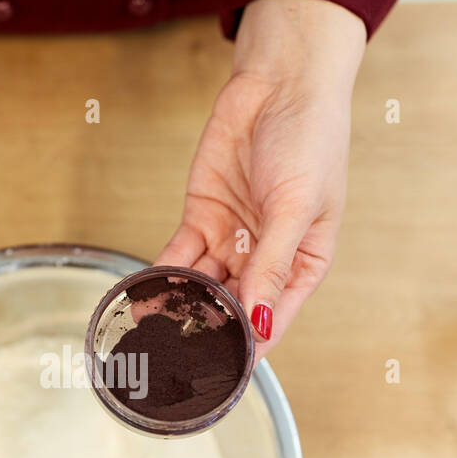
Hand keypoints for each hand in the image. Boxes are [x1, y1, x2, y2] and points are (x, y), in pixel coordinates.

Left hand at [156, 0, 364, 353]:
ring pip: (201, 285)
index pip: (274, 317)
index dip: (250, 347)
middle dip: (207, 330)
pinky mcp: (201, 217)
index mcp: (304, 262)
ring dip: (179, 307)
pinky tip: (146, 297)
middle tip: (178, 358)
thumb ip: (272, 267)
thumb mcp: (296, 208)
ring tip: (154, 335)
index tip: (225, 374)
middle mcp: (266, 257)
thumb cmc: (310, 139)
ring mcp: (231, 238)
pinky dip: (162, 276)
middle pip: (233, 306)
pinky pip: (179, 256)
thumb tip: (261, 323)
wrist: (280, 82)